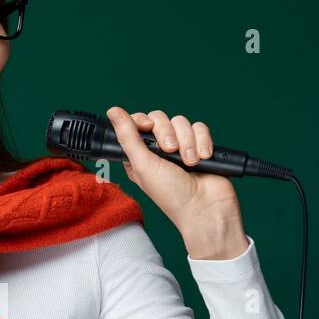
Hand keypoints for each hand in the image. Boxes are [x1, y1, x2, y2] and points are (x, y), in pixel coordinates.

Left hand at [105, 106, 247, 258]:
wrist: (206, 206)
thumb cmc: (171, 194)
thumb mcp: (142, 165)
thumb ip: (127, 137)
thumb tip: (113, 111)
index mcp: (140, 155)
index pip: (137, 122)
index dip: (142, 121)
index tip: (148, 128)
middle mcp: (159, 149)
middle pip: (160, 118)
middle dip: (167, 133)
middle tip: (170, 151)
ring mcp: (181, 146)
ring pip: (182, 122)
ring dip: (187, 142)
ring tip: (189, 162)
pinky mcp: (200, 145)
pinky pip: (200, 128)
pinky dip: (202, 142)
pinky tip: (203, 159)